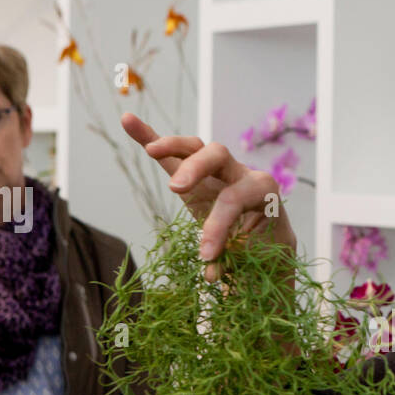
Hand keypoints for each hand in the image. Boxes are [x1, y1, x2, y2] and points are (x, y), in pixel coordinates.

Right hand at [121, 112, 296, 280]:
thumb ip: (234, 263)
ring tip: (152, 150)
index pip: (236, 198)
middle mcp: (242, 174)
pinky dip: (151, 138)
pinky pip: (174, 155)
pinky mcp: (196, 178)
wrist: (266, 246)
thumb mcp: (257, 261)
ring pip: (195, 148)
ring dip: (172, 146)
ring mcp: (218, 173)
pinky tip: (128, 121)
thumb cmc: (263, 254)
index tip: (205, 257)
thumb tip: (211, 273)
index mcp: (264, 192)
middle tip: (175, 189)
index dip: (218, 225)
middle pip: (218, 155)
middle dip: (196, 169)